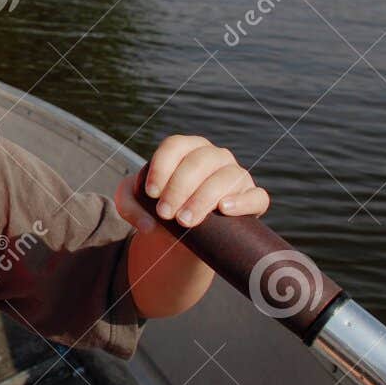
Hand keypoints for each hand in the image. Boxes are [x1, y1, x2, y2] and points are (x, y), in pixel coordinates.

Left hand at [114, 134, 268, 232]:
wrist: (182, 238)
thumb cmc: (158, 211)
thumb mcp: (134, 204)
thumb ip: (128, 203)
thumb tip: (149, 224)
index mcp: (187, 149)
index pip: (176, 146)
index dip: (162, 167)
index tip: (151, 193)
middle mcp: (214, 157)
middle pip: (199, 162)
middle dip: (179, 188)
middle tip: (165, 214)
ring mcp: (236, 176)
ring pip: (226, 177)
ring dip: (203, 198)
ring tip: (185, 221)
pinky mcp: (253, 198)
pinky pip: (256, 196)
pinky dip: (242, 201)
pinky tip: (224, 209)